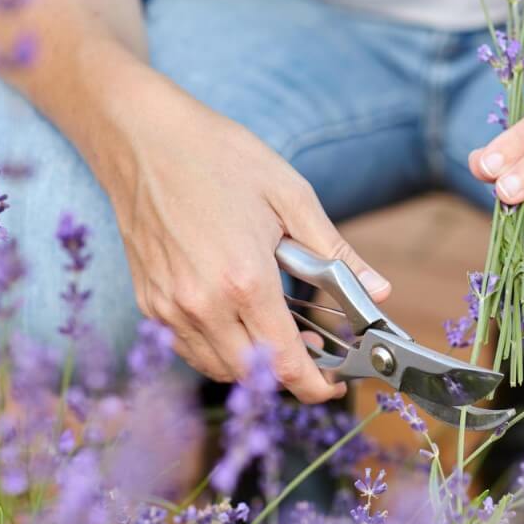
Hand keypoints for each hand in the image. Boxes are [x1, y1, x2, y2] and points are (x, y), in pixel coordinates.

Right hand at [104, 77, 390, 402]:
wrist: (143, 137)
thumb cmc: (219, 157)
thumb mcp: (291, 197)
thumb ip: (337, 254)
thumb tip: (379, 293)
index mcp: (244, 280)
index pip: (286, 363)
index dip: (317, 386)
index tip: (336, 385)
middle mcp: (202, 304)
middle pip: (252, 376)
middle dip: (289, 376)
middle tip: (315, 353)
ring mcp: (169, 307)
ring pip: (217, 367)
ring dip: (252, 364)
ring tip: (279, 333)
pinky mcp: (148, 301)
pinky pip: (187, 347)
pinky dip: (217, 348)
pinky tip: (238, 319)